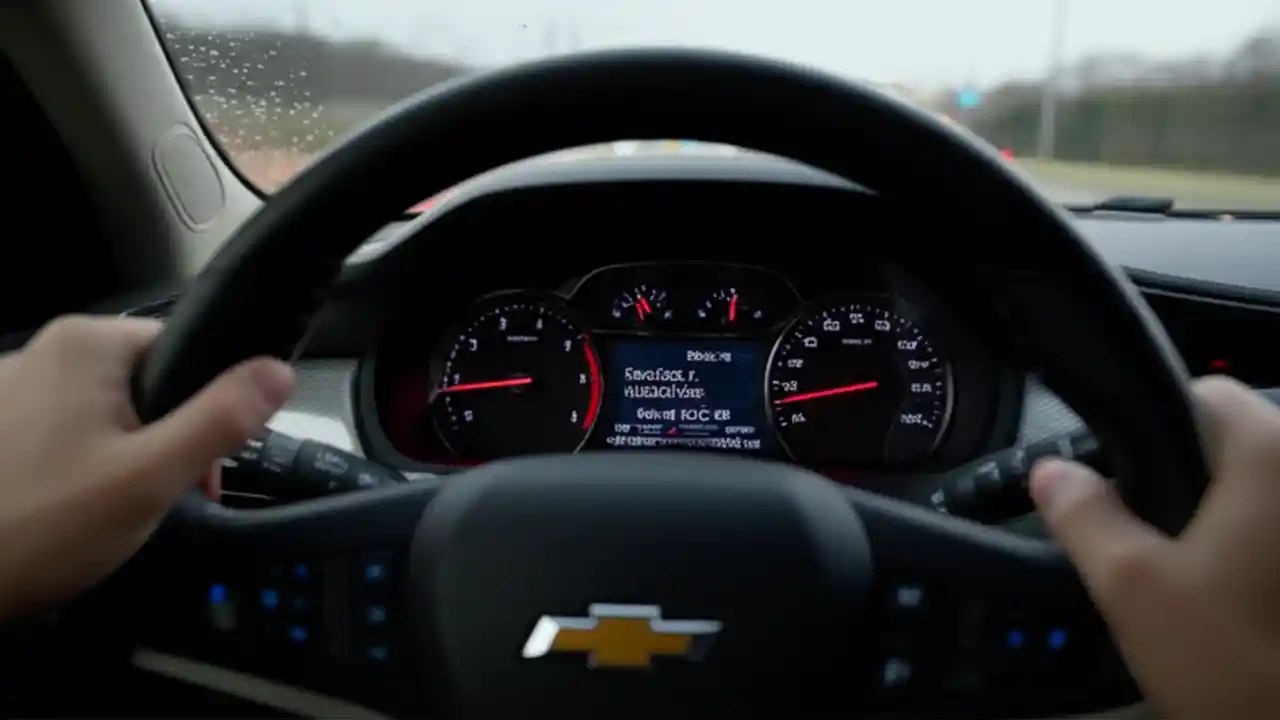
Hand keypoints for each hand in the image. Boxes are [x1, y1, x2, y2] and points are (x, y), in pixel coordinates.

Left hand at [0, 316, 293, 620]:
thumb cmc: (36, 528)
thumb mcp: (151, 477)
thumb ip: (222, 420)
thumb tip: (278, 371)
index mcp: (85, 345)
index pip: (184, 349)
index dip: (210, 408)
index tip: (203, 467)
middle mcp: (42, 352)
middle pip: (145, 384)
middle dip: (164, 441)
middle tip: (156, 498)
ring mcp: (10, 389)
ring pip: (104, 414)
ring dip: (122, 457)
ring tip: (106, 511)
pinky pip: (62, 434)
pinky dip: (78, 468)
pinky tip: (68, 510)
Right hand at [1031, 376, 1279, 719]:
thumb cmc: (1237, 660)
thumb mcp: (1131, 586)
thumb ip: (1082, 515)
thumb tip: (1052, 472)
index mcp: (1271, 453)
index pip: (1204, 393)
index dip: (1151, 427)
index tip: (1124, 482)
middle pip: (1236, 446)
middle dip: (1191, 482)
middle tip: (1157, 545)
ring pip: (1261, 498)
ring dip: (1228, 523)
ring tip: (1200, 584)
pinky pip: (1275, 538)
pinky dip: (1257, 555)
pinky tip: (1243, 606)